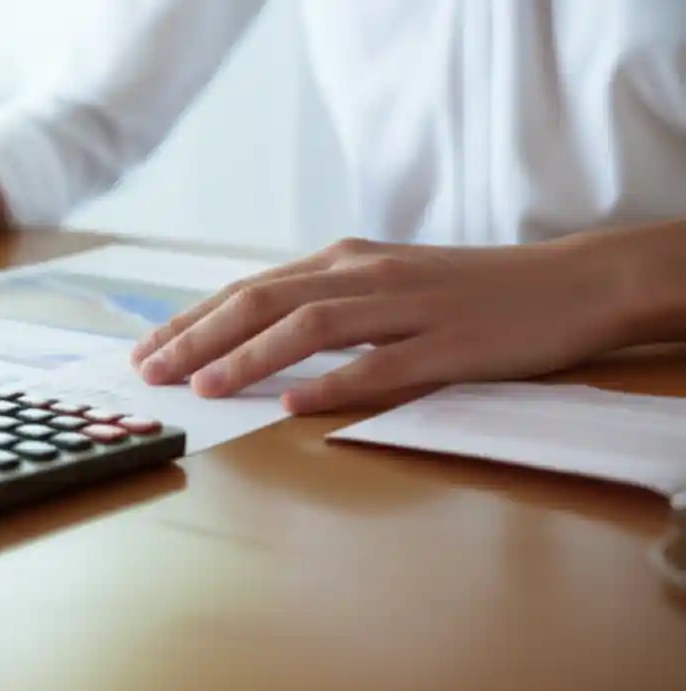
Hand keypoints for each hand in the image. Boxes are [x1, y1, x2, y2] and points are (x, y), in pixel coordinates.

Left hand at [129, 236, 644, 413]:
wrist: (570, 282)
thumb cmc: (468, 291)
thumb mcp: (385, 283)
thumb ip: (325, 303)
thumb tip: (252, 335)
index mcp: (344, 262)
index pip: (249, 288)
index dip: (191, 319)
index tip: (145, 350)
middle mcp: (365, 275)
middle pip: (264, 301)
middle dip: (197, 337)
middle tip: (150, 373)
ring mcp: (407, 308)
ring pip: (312, 326)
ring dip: (250, 358)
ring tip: (204, 388)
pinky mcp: (448, 345)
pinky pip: (383, 365)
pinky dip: (335, 383)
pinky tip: (295, 404)